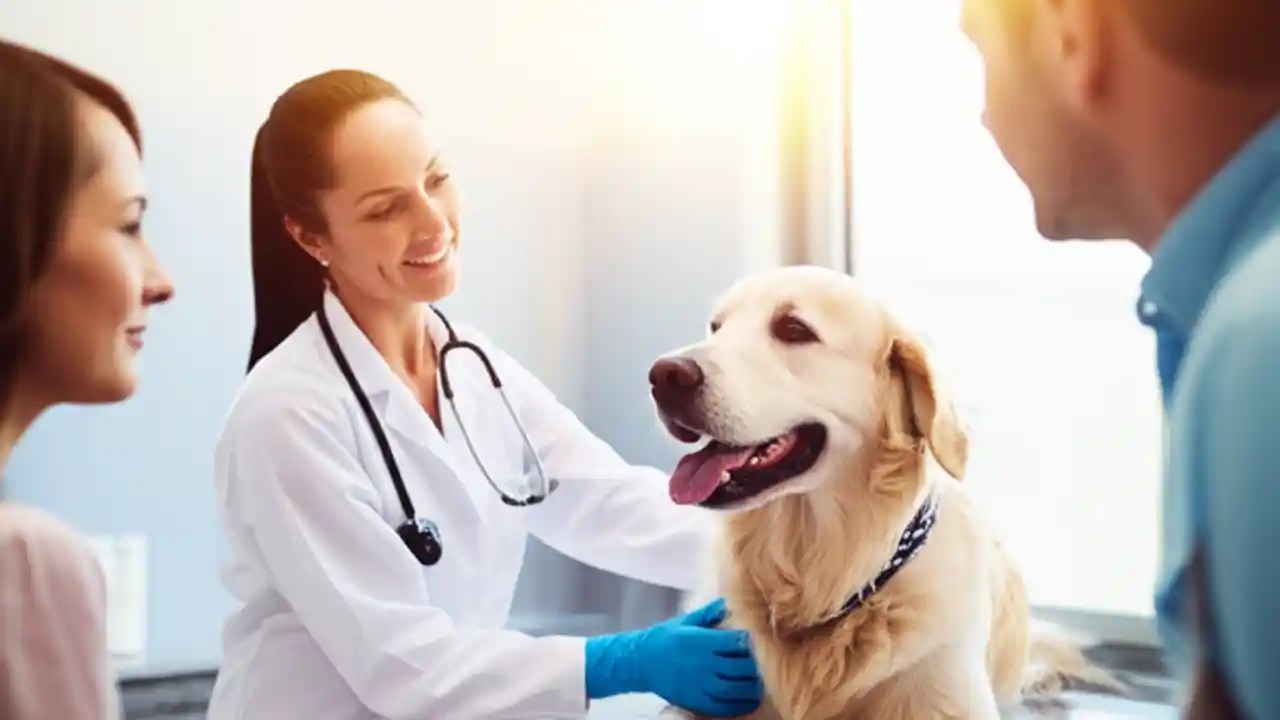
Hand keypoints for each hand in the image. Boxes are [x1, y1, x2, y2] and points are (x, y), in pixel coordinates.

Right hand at [585, 598, 762, 716]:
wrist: (641, 661)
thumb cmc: (665, 638)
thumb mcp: (686, 620)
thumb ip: (709, 613)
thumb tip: (729, 602)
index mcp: (702, 641)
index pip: (736, 643)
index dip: (750, 642)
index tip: (756, 640)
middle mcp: (703, 664)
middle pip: (741, 666)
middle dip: (755, 664)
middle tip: (764, 661)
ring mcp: (701, 685)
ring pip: (736, 688)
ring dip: (752, 685)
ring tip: (760, 681)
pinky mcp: (697, 701)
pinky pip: (724, 706)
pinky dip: (741, 704)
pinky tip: (749, 699)